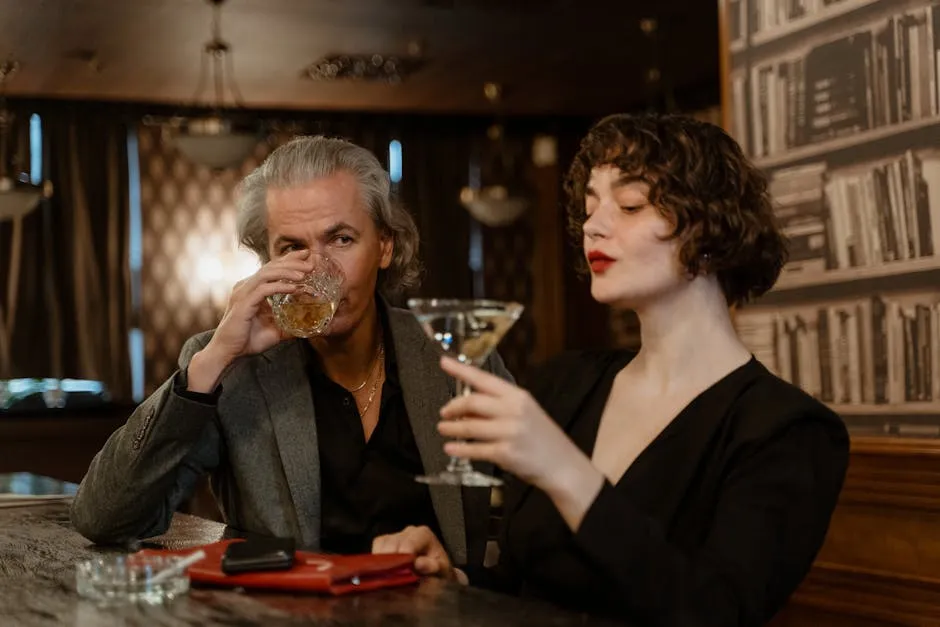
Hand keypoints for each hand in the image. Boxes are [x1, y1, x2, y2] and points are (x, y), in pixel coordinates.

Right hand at [188, 250, 312, 391]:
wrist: (227, 352)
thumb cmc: (247, 341)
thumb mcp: (274, 331)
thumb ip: (288, 326)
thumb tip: (307, 328)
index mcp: (252, 289)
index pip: (272, 268)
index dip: (289, 259)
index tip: (307, 256)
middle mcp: (246, 286)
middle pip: (271, 266)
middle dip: (292, 260)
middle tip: (310, 259)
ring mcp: (243, 293)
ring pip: (267, 273)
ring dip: (288, 271)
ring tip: (305, 273)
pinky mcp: (243, 303)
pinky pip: (264, 289)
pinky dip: (280, 287)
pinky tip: (294, 288)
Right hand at [372, 526, 463, 581]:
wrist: (437, 572)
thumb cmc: (440, 571)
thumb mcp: (442, 570)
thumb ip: (432, 566)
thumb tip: (418, 563)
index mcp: (424, 534)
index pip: (408, 543)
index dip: (402, 558)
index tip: (400, 572)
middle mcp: (410, 531)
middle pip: (392, 542)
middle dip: (390, 560)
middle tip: (390, 578)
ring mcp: (397, 534)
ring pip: (382, 543)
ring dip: (381, 560)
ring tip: (386, 574)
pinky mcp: (387, 541)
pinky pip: (377, 546)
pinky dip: (377, 558)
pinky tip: (382, 569)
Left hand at [438, 356, 589, 491]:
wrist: (563, 465)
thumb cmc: (542, 438)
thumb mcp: (526, 413)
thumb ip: (499, 407)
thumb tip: (467, 408)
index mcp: (518, 396)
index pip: (484, 379)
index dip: (461, 370)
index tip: (444, 362)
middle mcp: (514, 411)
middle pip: (473, 402)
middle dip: (453, 407)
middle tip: (444, 413)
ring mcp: (510, 432)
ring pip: (470, 427)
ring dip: (452, 428)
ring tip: (443, 429)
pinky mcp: (506, 453)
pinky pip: (475, 449)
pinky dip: (459, 449)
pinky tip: (451, 448)